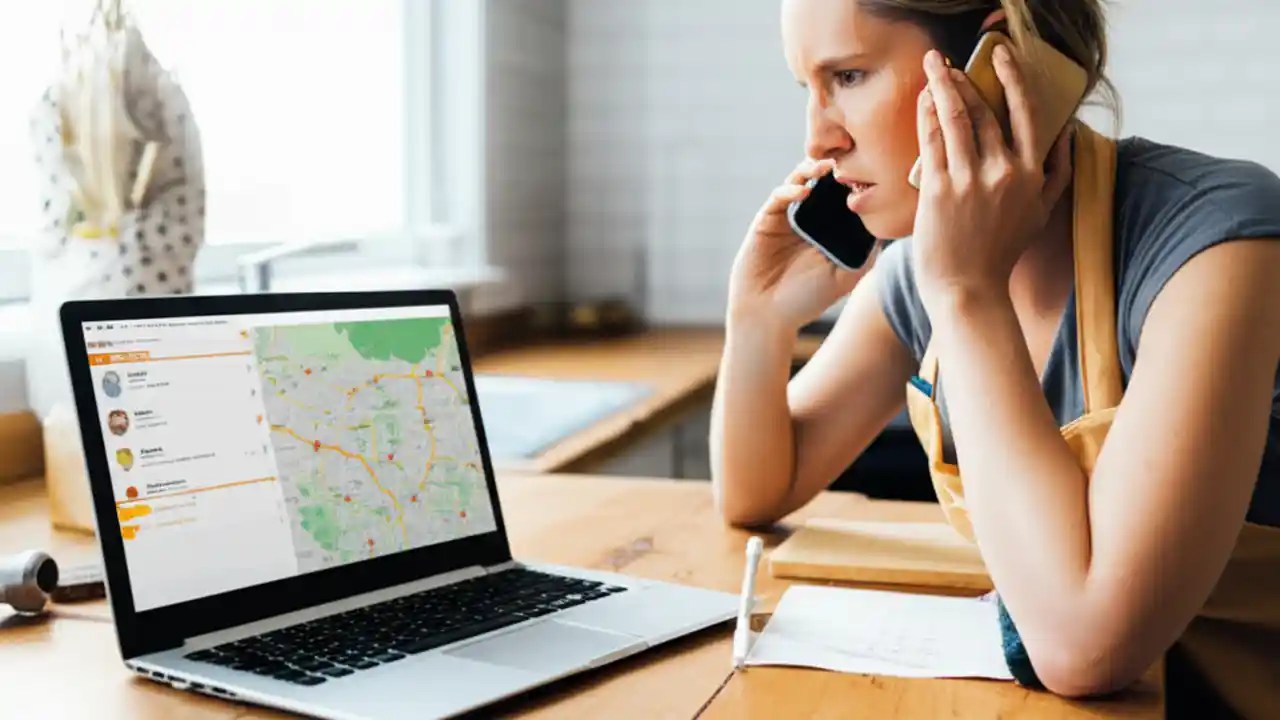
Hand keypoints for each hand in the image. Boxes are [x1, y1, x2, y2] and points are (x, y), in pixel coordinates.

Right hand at [728, 158, 879, 330]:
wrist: (768, 315)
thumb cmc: (807, 300)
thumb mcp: (846, 276)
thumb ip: (866, 252)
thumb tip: (888, 223)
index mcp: (831, 230)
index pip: (845, 196)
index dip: (856, 182)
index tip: (872, 172)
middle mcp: (810, 219)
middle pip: (824, 183)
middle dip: (835, 168)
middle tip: (849, 158)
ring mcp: (788, 217)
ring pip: (800, 181)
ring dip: (812, 170)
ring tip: (827, 167)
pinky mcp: (767, 219)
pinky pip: (779, 196)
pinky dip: (790, 189)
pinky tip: (803, 192)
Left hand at [910, 45, 1073, 311]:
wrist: (968, 290)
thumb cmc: (1000, 253)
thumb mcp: (1041, 213)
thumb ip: (1057, 173)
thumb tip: (1068, 133)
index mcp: (1032, 174)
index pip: (1027, 113)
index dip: (1013, 79)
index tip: (1001, 55)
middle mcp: (1005, 172)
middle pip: (985, 111)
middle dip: (963, 80)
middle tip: (947, 63)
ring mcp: (971, 180)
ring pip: (957, 118)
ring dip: (943, 87)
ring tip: (932, 69)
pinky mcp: (940, 189)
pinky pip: (933, 141)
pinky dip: (928, 115)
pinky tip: (924, 101)